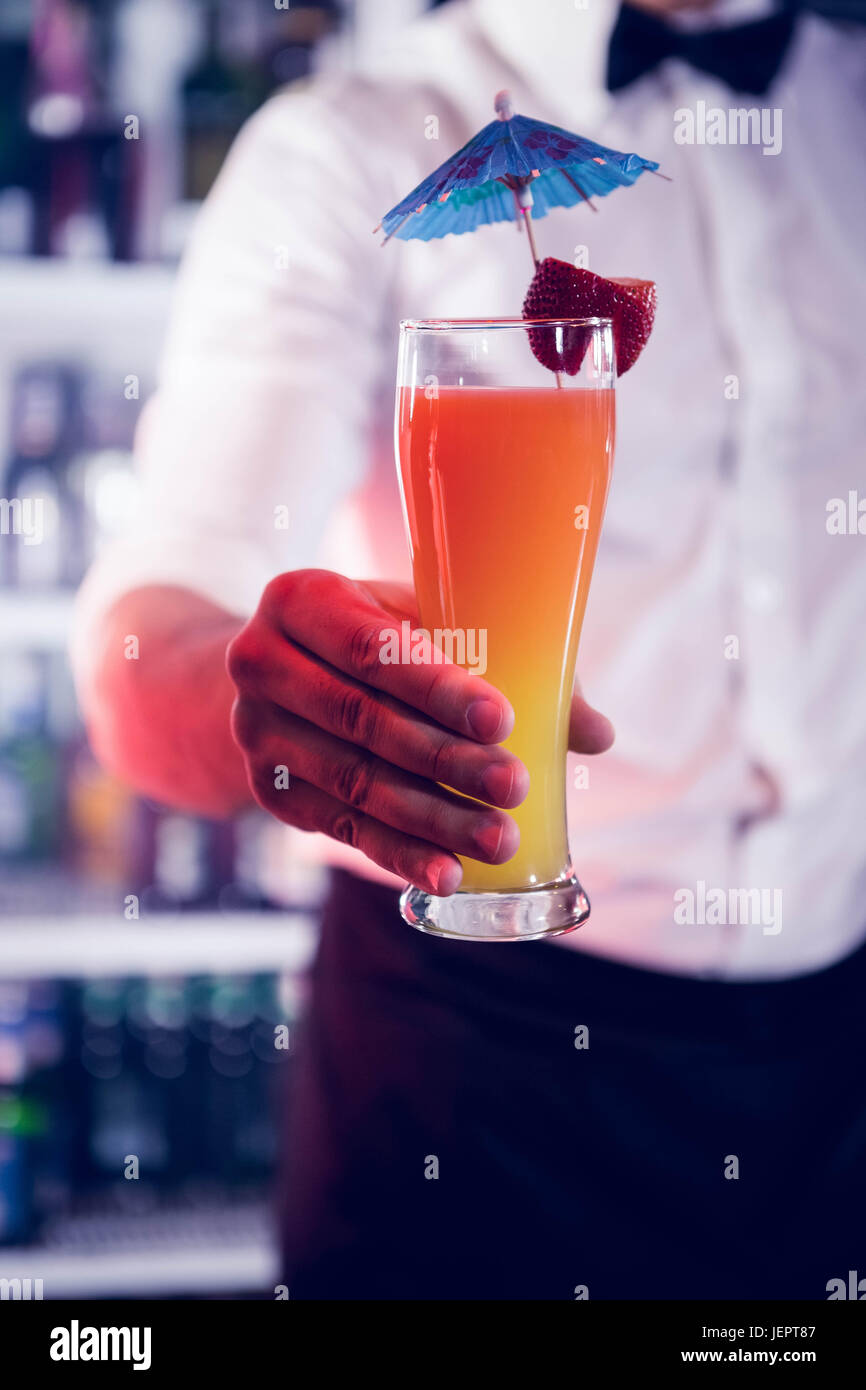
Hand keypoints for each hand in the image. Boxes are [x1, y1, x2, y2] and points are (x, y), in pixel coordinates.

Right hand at [227, 570, 612, 894]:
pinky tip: (447, 874)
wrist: (281, 671)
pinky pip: (342, 828)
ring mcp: (257, 733)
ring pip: (356, 784)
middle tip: (516, 788)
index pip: (369, 650)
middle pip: (363, 722)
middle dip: (447, 762)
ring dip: (433, 819)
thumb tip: (597, 732)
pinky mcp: (270, 791)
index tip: (503, 720)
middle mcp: (260, 663)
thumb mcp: (423, 620)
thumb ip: (506, 660)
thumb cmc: (378, 634)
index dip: (437, 688)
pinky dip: (399, 855)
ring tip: (500, 839)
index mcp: (300, 600)